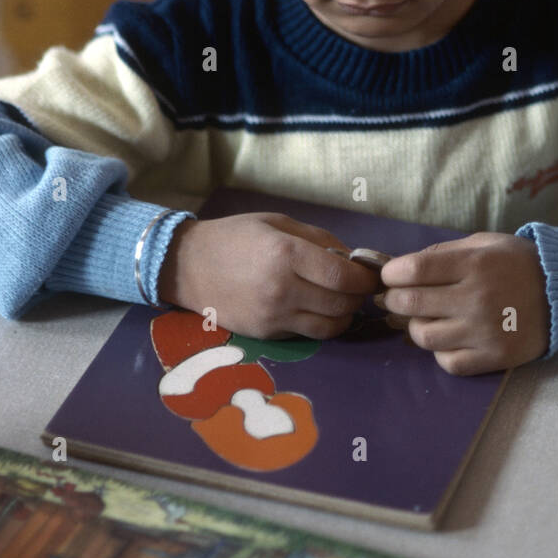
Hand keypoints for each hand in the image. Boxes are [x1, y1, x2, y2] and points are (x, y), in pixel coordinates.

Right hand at [157, 212, 378, 338]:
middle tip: (358, 286)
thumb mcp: (278, 223)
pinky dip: (321, 324)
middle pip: (342, 304)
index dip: (365, 278)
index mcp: (286, 254)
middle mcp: (282, 289)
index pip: (344, 277)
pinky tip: (316, 308)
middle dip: (358, 296)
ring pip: (330, 327)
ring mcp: (273, 316)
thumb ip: (318, 240)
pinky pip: (308, 334)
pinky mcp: (266, 334)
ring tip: (341, 300)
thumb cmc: (235, 236)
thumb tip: (353, 258)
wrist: (187, 266)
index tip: (370, 274)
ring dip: (344, 315)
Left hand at [379, 232, 550, 374]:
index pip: (413, 270)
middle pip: (412, 304)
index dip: (391, 273)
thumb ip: (443, 252)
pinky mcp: (495, 357)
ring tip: (423, 317)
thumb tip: (401, 267)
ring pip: (425, 336)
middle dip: (394, 299)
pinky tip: (447, 337)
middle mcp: (478, 299)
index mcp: (474, 264)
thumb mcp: (484, 243)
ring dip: (415, 327)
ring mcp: (486, 332)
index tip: (389, 275)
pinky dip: (440, 352)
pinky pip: (449, 362)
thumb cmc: (518, 263)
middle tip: (396, 297)